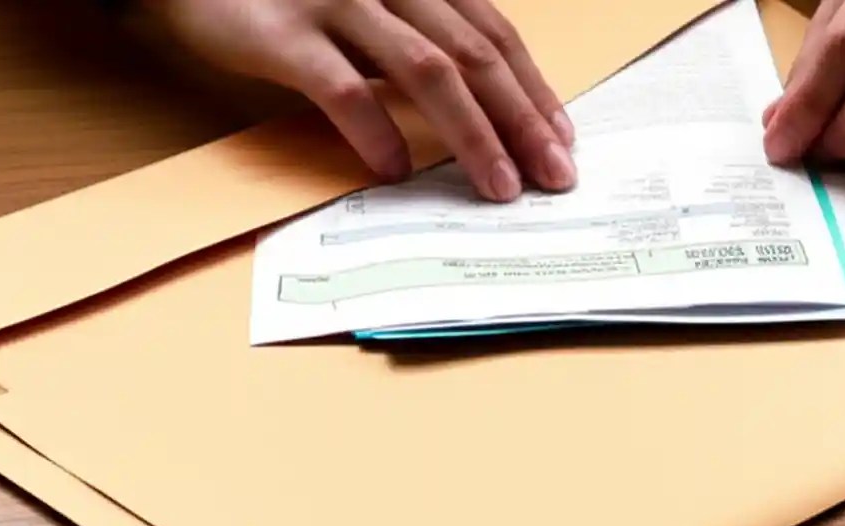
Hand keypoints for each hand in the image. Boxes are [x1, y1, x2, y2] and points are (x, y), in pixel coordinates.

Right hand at [152, 0, 576, 201]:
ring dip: (472, 134)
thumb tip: (473, 109)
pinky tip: (398, 171)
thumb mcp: (365, 1)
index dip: (534, 89)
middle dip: (522, 121)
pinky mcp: (282, 32)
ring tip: (498, 188)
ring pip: (426, 70)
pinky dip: (376, 131)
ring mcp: (336, 0)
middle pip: (475, 54)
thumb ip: (413, 38)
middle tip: (554, 178)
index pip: (494, 33)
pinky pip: (343, 87)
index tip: (562, 142)